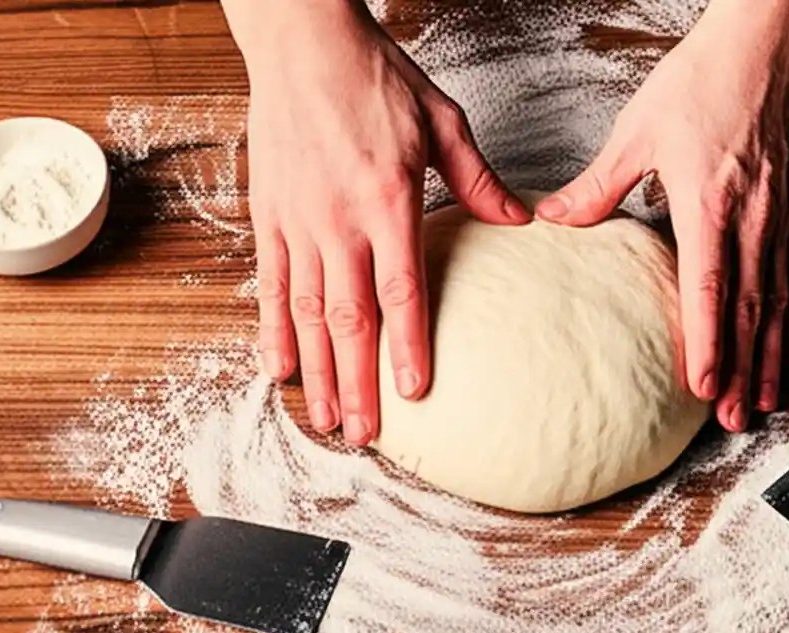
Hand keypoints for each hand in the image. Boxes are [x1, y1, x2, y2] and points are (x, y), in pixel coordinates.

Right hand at [223, 0, 528, 443]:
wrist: (302, 43)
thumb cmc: (374, 77)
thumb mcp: (442, 120)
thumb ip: (478, 179)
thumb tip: (519, 220)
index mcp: (388, 201)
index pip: (400, 291)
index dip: (408, 347)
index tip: (415, 393)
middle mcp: (338, 221)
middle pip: (349, 319)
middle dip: (358, 382)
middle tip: (365, 434)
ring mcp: (298, 221)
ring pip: (305, 312)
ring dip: (317, 371)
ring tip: (327, 418)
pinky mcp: (269, 216)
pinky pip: (269, 284)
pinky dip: (272, 329)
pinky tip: (278, 366)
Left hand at [537, 0, 788, 430]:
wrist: (766, 47)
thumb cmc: (702, 82)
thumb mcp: (637, 130)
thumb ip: (596, 186)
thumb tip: (552, 219)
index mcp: (709, 202)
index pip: (710, 288)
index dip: (707, 341)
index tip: (702, 386)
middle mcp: (753, 218)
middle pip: (749, 310)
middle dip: (740, 370)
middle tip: (732, 419)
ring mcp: (781, 216)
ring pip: (780, 301)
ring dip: (770, 357)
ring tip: (763, 401)